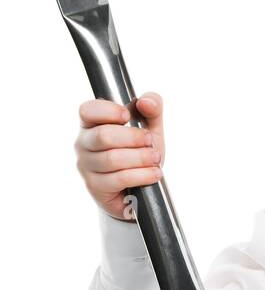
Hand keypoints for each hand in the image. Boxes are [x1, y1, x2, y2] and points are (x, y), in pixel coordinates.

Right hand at [75, 92, 165, 220]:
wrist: (140, 187)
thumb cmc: (139, 152)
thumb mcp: (151, 127)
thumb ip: (153, 108)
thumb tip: (145, 101)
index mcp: (92, 123)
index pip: (88, 110)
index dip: (108, 111)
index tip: (127, 116)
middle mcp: (83, 143)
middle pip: (103, 136)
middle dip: (133, 138)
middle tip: (151, 141)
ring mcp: (86, 166)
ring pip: (112, 159)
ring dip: (140, 158)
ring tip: (155, 159)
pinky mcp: (95, 187)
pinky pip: (119, 179)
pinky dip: (141, 175)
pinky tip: (154, 173)